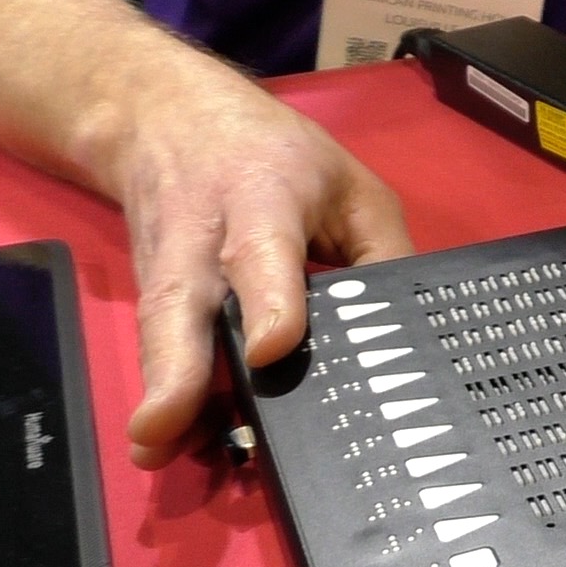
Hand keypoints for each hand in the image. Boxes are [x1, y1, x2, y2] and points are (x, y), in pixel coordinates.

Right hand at [105, 60, 413, 468]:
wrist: (164, 117)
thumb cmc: (278, 157)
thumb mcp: (350, 184)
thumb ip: (385, 252)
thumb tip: (411, 333)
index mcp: (263, 197)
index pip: (263, 252)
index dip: (268, 300)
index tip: (273, 350)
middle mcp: (203, 237)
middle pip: (187, 301)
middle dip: (179, 367)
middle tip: (167, 426)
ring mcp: (170, 267)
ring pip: (162, 331)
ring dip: (162, 392)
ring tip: (157, 449)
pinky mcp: (154, 292)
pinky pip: (159, 346)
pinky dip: (164, 393)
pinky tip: (164, 443)